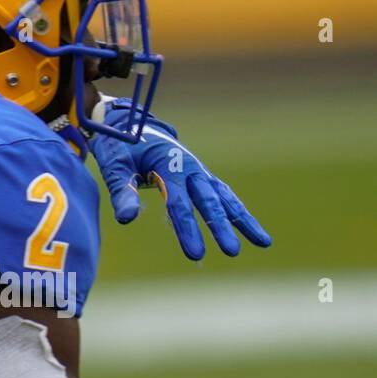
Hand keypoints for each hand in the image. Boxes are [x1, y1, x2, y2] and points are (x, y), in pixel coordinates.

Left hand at [89, 98, 271, 260]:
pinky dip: (237, 210)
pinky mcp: (200, 176)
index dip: (187, 228)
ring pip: (224, 197)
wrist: (129, 123)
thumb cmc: (119, 146)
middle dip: (220, 227)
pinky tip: (251, 229)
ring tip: (263, 242)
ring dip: (241, 219)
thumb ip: (122, 191)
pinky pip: (223, 194)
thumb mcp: (114, 165)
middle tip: (232, 252)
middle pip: (208, 201)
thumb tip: (127, 220)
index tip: (196, 254)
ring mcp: (198, 171)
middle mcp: (189, 167)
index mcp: (167, 164)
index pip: (178, 203)